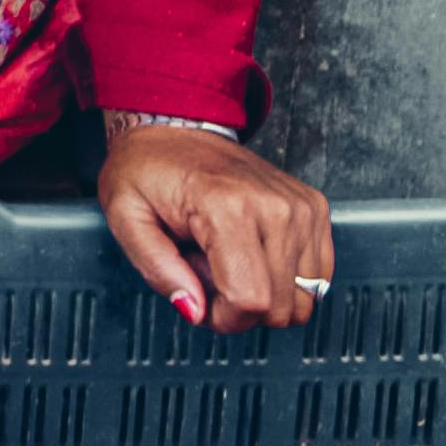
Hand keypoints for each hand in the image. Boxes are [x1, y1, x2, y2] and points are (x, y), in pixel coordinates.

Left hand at [98, 120, 335, 332]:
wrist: (176, 128)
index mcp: (226, 206)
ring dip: (263, 292)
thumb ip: (157, 270)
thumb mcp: (127, 218)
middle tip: (207, 271)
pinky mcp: (315, 208)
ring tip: (228, 258)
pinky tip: (253, 253)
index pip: (250, 299)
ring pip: (304, 297)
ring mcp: (301, 207)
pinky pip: (318, 276)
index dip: (222, 318)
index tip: (199, 298)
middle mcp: (274, 206)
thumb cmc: (148, 170)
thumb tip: (194, 310)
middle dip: (240, 308)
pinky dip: (285, 278)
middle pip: (280, 306)